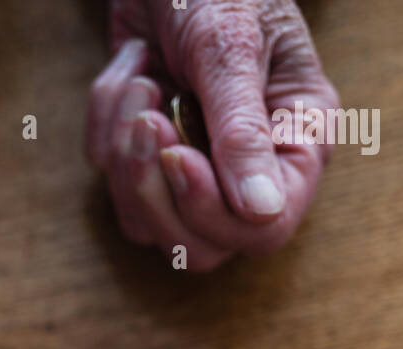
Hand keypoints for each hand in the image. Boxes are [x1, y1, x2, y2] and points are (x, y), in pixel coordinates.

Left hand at [85, 0, 338, 268]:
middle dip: (157, 191)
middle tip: (148, 118)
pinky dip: (107, 125)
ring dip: (126, 155)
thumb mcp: (230, 47)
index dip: (212, 210)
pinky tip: (133, 70)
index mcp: (296, 144)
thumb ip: (243, 130)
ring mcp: (196, 173)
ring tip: (142, 83)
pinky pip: (113, 183)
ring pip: (148, 225)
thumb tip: (262, 212)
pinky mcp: (149, 163)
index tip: (177, 155)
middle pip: (200, 247)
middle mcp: (250, 173)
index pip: (264, 229)